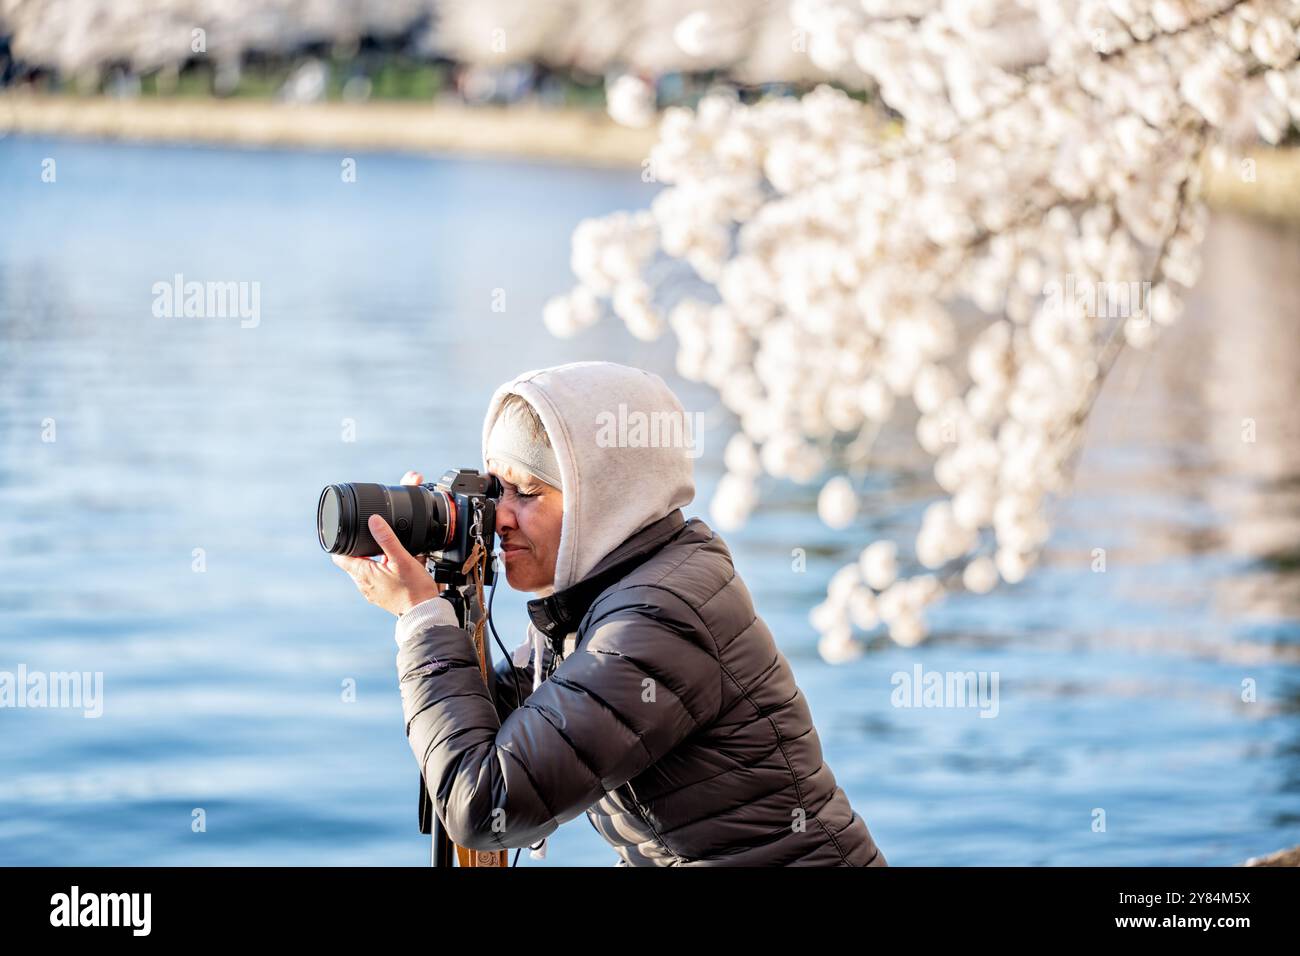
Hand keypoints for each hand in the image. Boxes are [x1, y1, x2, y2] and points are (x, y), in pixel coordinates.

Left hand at [331, 470, 445, 617]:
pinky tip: (396, 569)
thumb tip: (374, 520)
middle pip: (354, 562)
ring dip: (374, 561)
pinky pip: (376, 579)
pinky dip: (382, 571)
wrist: (424, 612)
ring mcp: (372, 592)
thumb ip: (386, 538)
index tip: (349, 536)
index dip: (342, 545)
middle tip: (375, 542)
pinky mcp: (381, 596)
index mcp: (363, 573)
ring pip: (366, 570)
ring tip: (390, 557)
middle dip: (362, 551)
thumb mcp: (401, 559)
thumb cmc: (413, 588)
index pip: (340, 557)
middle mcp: (363, 584)